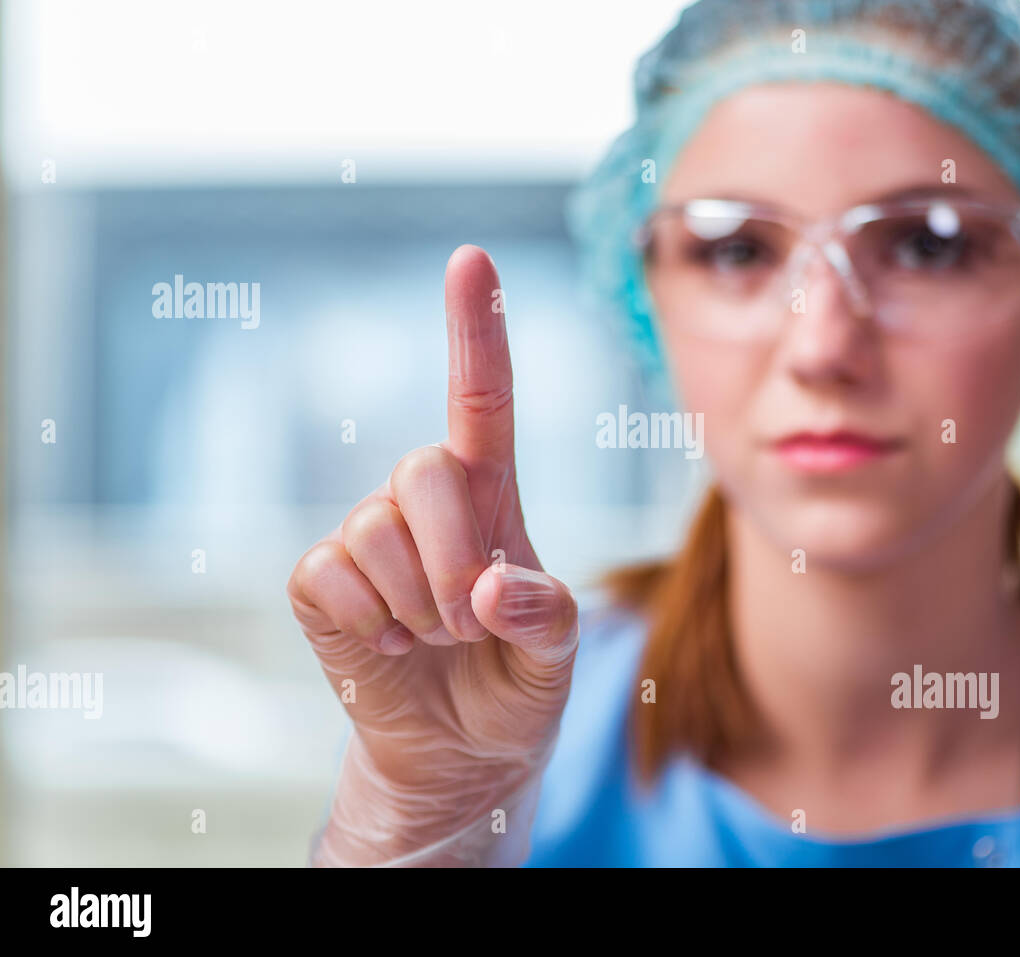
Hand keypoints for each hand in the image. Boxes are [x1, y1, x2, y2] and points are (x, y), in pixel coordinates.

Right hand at [287, 245, 578, 865]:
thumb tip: (489, 590)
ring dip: (416, 606)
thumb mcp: (559, 654)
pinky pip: (329, 577)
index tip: (471, 259)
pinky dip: (367, 626)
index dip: (475, 330)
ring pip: (375, 531)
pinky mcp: (320, 582)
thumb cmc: (518, 686)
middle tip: (471, 623)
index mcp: (493, 497)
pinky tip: (388, 646)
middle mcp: (425, 500)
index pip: (482, 400)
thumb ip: (546, 614)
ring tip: (433, 639)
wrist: (463, 757)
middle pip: (425, 471)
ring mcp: (366, 536)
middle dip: (456, 561)